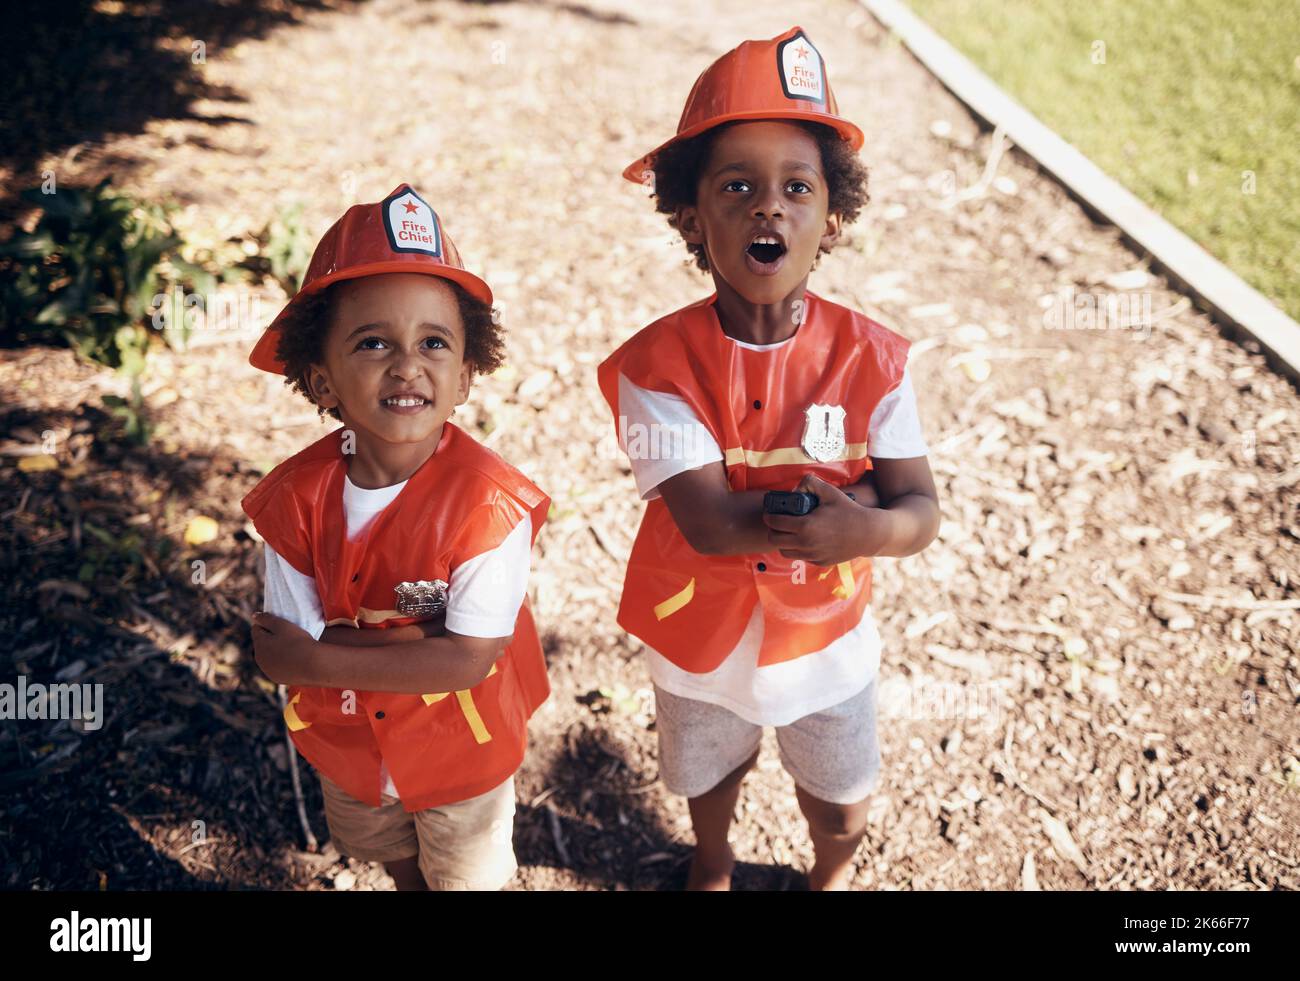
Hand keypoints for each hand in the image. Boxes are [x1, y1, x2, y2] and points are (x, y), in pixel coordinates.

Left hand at [251, 611, 314, 684]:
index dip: (267, 624)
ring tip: (291, 647)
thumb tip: (254, 616)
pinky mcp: (276, 678)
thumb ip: (266, 619)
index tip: (280, 624)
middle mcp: (259, 659)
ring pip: (268, 656)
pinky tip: (292, 659)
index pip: (256, 628)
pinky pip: (276, 667)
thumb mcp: (282, 625)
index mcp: (259, 644)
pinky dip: (281, 662)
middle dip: (270, 638)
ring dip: (275, 651)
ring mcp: (267, 670)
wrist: (314, 665)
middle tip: (287, 635)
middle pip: (261, 643)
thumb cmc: (298, 641)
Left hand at [761, 473, 893, 564]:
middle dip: (772, 530)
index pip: (775, 523)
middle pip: (775, 540)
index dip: (768, 517)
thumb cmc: (849, 511)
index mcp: (805, 526)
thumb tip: (795, 487)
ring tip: (787, 532)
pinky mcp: (819, 562)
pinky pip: (800, 557)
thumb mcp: (830, 492)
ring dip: (782, 542)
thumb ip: (810, 483)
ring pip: (785, 552)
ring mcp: (812, 555)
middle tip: (776, 523)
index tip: (769, 513)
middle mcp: (806, 543)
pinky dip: (798, 549)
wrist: (868, 534)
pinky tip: (803, 539)